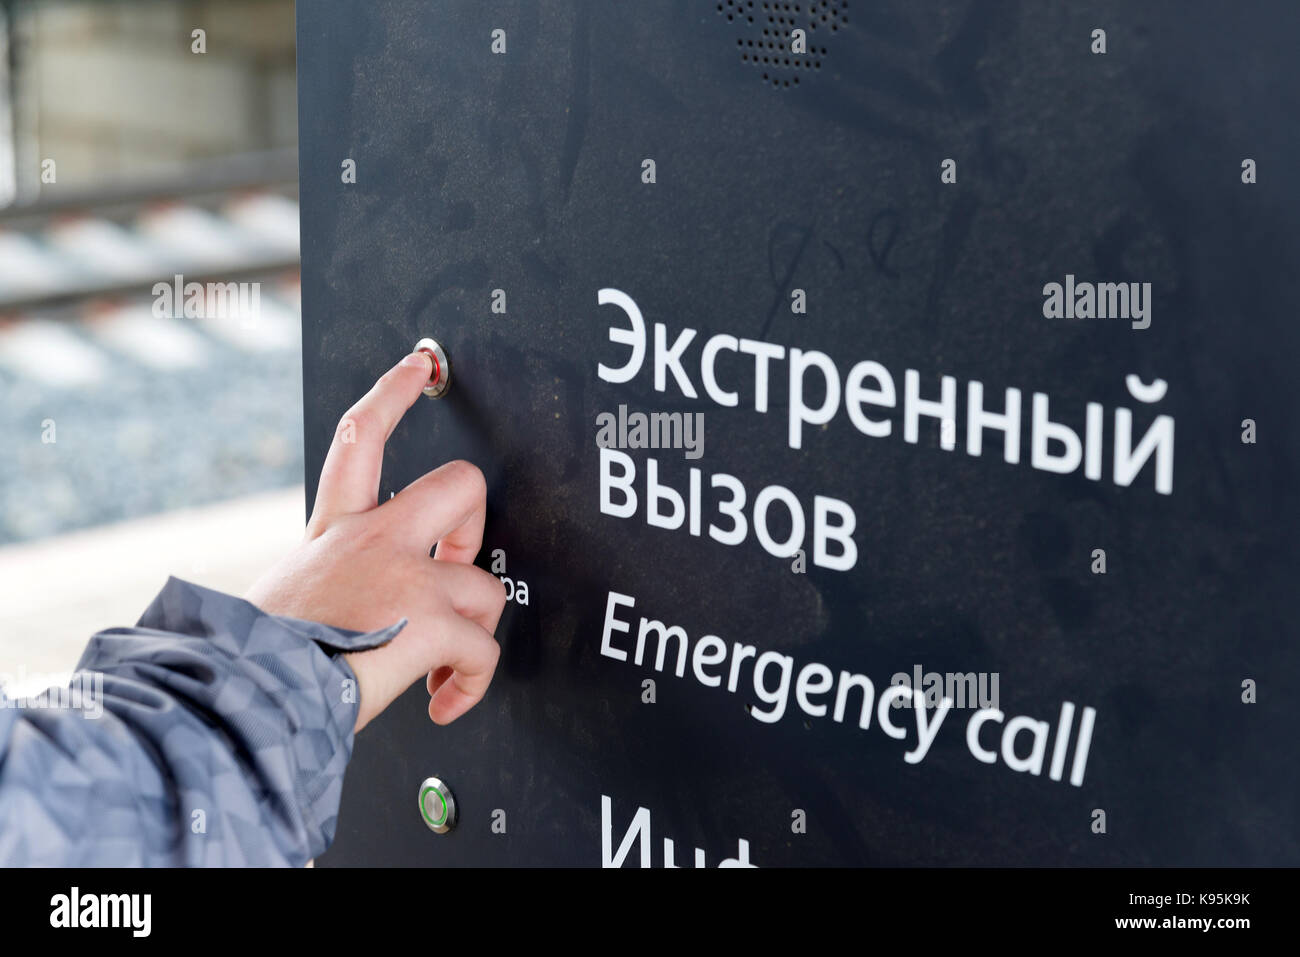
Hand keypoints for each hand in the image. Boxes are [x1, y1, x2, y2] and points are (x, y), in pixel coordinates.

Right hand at [246, 351, 506, 732]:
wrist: (246, 698)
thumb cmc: (258, 661)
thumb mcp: (289, 596)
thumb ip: (336, 583)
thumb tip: (368, 613)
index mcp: (334, 532)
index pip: (360, 438)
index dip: (392, 393)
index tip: (420, 364)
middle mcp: (374, 541)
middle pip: (459, 485)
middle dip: (477, 522)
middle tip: (460, 561)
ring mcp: (409, 578)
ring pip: (486, 587)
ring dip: (474, 632)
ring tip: (442, 666)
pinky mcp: (431, 622)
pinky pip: (484, 650)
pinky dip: (473, 681)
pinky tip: (446, 700)